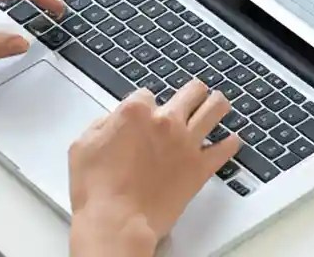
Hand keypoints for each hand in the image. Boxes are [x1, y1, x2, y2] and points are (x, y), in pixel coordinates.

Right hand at [68, 81, 241, 256]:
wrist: (116, 222)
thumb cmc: (97, 190)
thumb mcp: (82, 146)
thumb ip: (102, 125)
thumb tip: (113, 121)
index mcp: (135, 112)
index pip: (147, 93)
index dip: (145, 104)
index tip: (145, 113)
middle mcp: (165, 122)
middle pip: (191, 91)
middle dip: (192, 92)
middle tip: (194, 94)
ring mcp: (186, 143)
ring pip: (215, 109)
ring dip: (217, 103)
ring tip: (219, 103)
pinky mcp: (200, 168)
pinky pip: (225, 149)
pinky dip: (230, 143)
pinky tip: (231, 140)